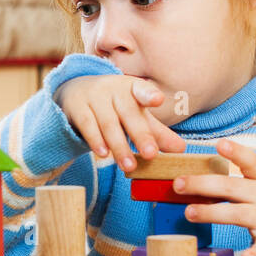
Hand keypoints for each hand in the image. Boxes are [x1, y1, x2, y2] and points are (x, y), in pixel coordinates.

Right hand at [55, 74, 186, 171]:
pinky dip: (96, 141)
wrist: (74, 92)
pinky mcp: (77, 107)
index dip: (149, 95)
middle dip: (140, 135)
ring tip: (129, 166)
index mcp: (132, 88)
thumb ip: (155, 131)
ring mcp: (94, 97)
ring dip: (119, 146)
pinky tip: (103, 154)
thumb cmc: (113, 106)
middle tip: (151, 155)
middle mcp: (113, 89)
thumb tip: (181, 149)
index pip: (142, 90)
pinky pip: (87, 125)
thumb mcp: (134, 114)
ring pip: (108, 123)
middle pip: (129, 113)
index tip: (158, 100)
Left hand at [175, 138, 255, 255]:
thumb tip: (193, 180)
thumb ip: (234, 183)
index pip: (250, 161)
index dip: (236, 152)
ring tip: (189, 213)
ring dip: (211, 213)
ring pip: (237, 214)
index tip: (219, 144)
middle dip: (203, 184)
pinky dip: (255, 253)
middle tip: (177, 184)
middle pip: (232, 187)